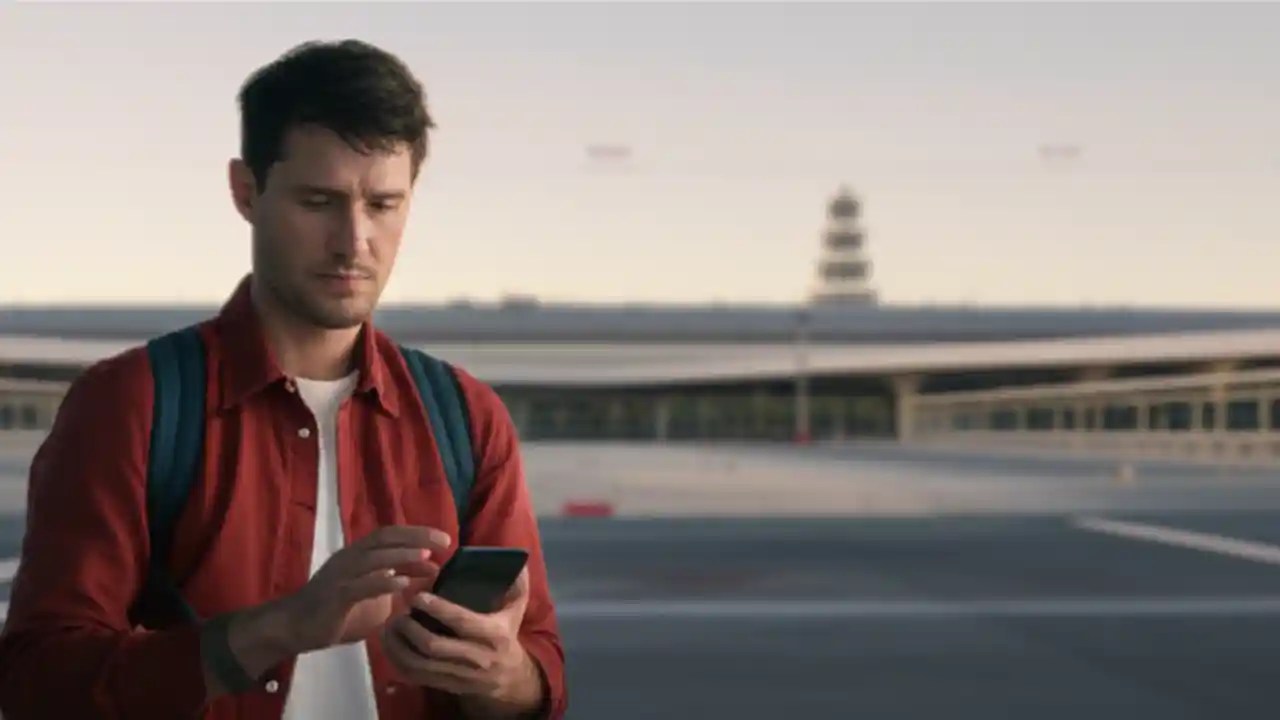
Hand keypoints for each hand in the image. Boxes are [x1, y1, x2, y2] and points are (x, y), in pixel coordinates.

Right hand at [279, 525, 450, 654]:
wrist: (292, 626)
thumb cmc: (333, 610)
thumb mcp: (371, 592)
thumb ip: (397, 578)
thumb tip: (429, 568)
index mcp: (357, 554)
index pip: (390, 534)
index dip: (417, 533)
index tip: (444, 538)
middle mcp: (349, 558)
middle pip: (385, 539)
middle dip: (416, 537)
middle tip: (445, 541)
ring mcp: (340, 576)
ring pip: (374, 558)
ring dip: (401, 555)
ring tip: (426, 556)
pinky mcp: (335, 597)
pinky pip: (361, 586)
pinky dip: (382, 582)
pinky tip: (402, 583)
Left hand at [381, 567, 544, 711]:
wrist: (510, 678)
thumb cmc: (507, 633)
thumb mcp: (517, 608)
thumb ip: (516, 584)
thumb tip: (514, 560)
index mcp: (494, 634)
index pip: (461, 622)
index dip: (437, 609)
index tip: (417, 595)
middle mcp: (476, 657)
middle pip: (433, 646)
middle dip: (410, 628)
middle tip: (398, 611)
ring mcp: (459, 675)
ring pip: (419, 664)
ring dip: (399, 645)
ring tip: (390, 626)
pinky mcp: (446, 686)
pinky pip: (415, 677)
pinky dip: (397, 661)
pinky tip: (391, 644)